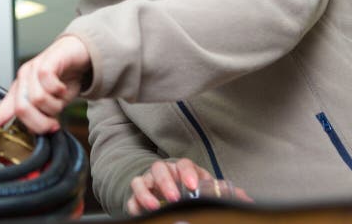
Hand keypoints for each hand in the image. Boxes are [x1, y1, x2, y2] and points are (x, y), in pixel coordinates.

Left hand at [0, 35, 89, 141]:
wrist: (79, 55)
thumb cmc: (64, 80)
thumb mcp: (52, 104)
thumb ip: (44, 116)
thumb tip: (43, 131)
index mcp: (19, 93)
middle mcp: (22, 81)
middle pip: (21, 109)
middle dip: (40, 122)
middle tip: (53, 122)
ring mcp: (32, 69)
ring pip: (37, 98)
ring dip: (55, 105)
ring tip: (60, 99)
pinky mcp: (46, 61)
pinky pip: (48, 81)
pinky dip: (59, 89)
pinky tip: (63, 87)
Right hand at [126, 159, 252, 214]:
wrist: (170, 192)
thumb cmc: (191, 190)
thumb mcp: (207, 189)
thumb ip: (224, 192)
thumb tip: (246, 200)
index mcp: (181, 169)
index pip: (182, 164)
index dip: (186, 173)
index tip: (193, 185)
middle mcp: (162, 173)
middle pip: (159, 169)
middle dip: (165, 182)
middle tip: (174, 198)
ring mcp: (148, 184)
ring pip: (140, 181)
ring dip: (145, 193)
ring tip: (154, 207)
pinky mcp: (137, 197)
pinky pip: (131, 198)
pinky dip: (134, 205)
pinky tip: (142, 213)